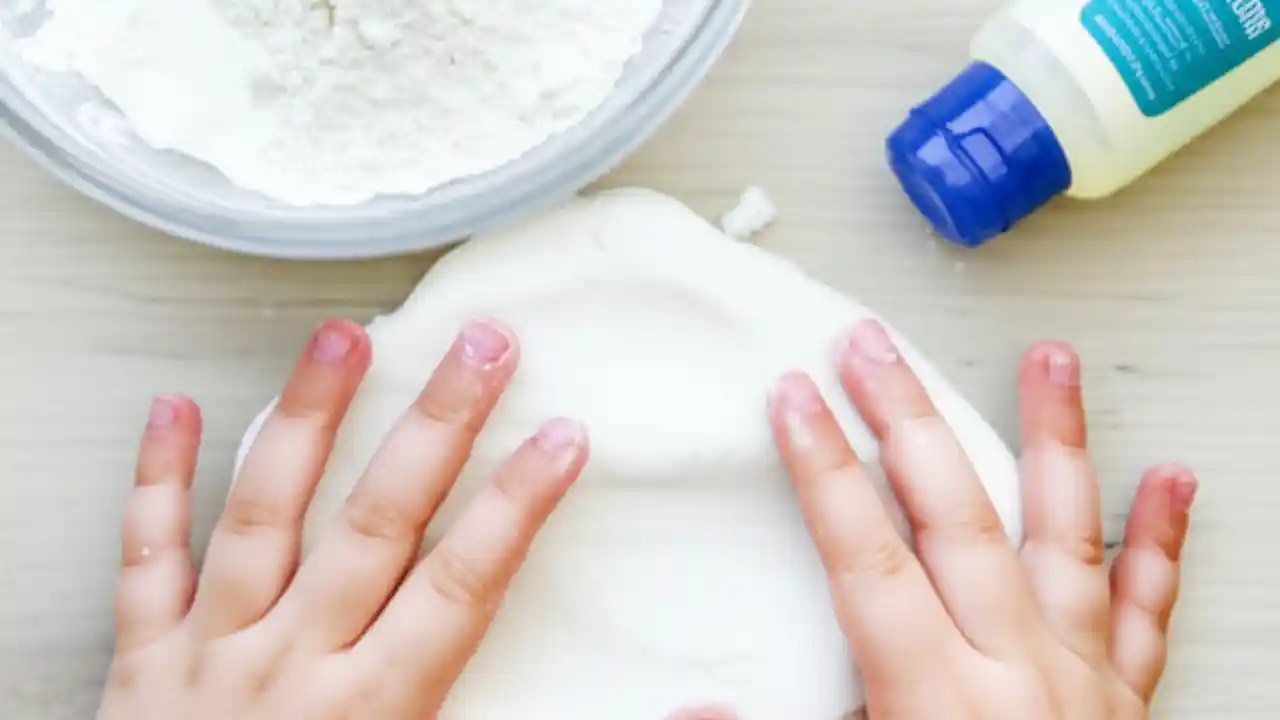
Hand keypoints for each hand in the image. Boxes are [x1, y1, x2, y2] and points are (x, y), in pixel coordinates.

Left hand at [100, 319, 588, 719]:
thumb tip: (696, 715)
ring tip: (345, 339)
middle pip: (379, 524)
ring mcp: (212, 654)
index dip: (519, 505)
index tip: (564, 438)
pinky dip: (156, 479)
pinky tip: (173, 407)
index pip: (464, 584)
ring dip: (308, 421)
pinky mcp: (143, 660)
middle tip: (483, 347)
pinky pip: (144, 557)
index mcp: (377, 710)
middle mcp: (294, 666)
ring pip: (264, 515)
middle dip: (439, 427)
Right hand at [769, 320, 1194, 719]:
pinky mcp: (1124, 700)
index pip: (865, 557)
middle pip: (956, 519)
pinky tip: (1168, 480)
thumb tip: (705, 701)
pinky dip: (1159, 541)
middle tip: (874, 350)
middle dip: (908, 420)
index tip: (797, 401)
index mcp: (932, 701)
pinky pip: (1144, 609)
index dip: (824, 470)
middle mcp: (1014, 675)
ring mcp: (1078, 680)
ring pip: (1066, 536)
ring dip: (1052, 439)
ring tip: (1049, 362)